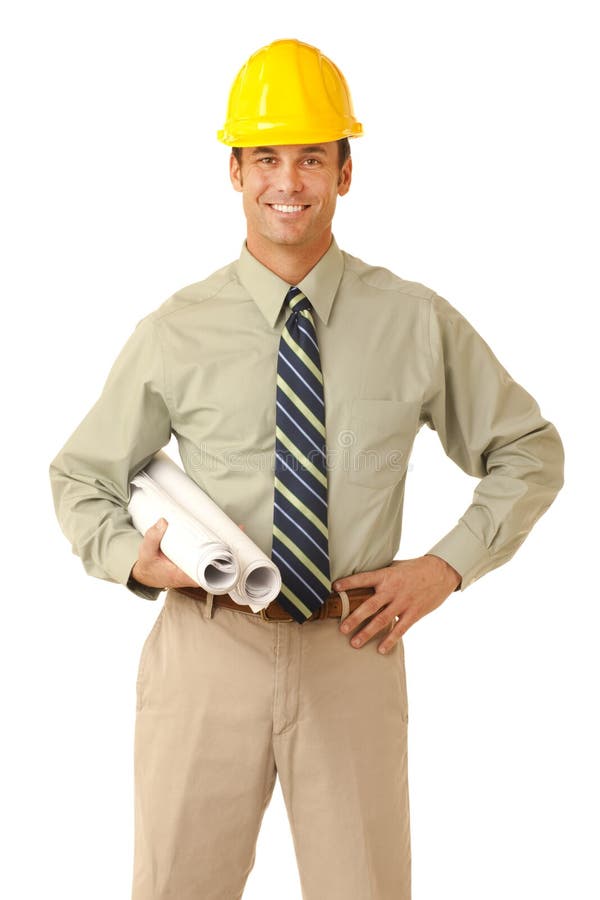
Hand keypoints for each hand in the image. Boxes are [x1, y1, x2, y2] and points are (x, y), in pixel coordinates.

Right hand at [131, 518, 245, 589]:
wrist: (144, 573)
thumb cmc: (147, 565)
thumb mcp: (146, 552)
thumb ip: (153, 538)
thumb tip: (163, 522)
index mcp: (185, 576)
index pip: (211, 575)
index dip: (225, 566)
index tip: (232, 553)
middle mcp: (194, 574)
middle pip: (219, 565)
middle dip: (230, 549)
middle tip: (237, 531)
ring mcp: (196, 568)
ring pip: (216, 560)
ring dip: (226, 546)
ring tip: (234, 529)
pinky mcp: (195, 562)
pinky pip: (210, 555)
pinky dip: (218, 545)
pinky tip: (224, 533)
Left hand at [332, 554, 460, 653]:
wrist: (441, 572)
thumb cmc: (416, 568)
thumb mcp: (396, 567)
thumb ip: (381, 575)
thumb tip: (362, 581)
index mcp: (386, 575)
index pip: (364, 578)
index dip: (349, 582)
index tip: (334, 588)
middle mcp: (393, 590)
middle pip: (370, 606)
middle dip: (354, 618)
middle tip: (342, 629)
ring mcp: (403, 603)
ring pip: (382, 620)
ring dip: (367, 633)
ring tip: (354, 643)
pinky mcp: (414, 613)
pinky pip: (400, 629)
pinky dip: (390, 640)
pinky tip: (380, 649)